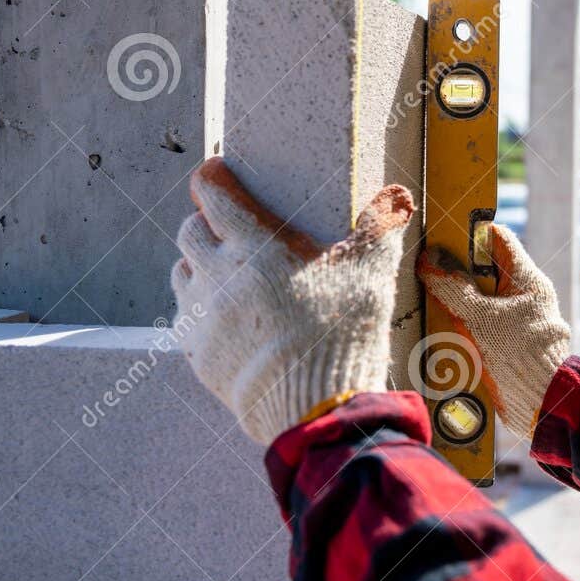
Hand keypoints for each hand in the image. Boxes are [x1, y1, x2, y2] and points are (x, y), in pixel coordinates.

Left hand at [172, 157, 413, 445]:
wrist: (315, 408)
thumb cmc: (343, 334)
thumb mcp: (369, 275)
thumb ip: (378, 229)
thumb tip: (398, 195)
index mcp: (255, 246)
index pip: (211, 193)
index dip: (210, 177)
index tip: (216, 172)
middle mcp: (218, 275)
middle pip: (189, 230)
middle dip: (204, 222)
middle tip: (229, 228)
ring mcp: (203, 315)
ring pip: (182, 271)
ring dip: (199, 264)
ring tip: (227, 272)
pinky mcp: (198, 352)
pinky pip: (187, 316)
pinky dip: (201, 307)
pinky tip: (228, 315)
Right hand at [418, 225, 570, 435]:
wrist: (540, 404)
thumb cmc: (518, 354)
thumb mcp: (480, 317)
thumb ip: (454, 287)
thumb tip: (429, 260)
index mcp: (527, 279)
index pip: (498, 239)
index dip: (470, 234)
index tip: (442, 236)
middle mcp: (525, 296)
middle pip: (484, 270)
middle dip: (456, 272)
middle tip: (427, 272)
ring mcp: (518, 320)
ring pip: (479, 299)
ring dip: (455, 302)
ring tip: (429, 303)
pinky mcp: (508, 343)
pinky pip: (480, 325)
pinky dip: (462, 326)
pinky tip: (441, 332)